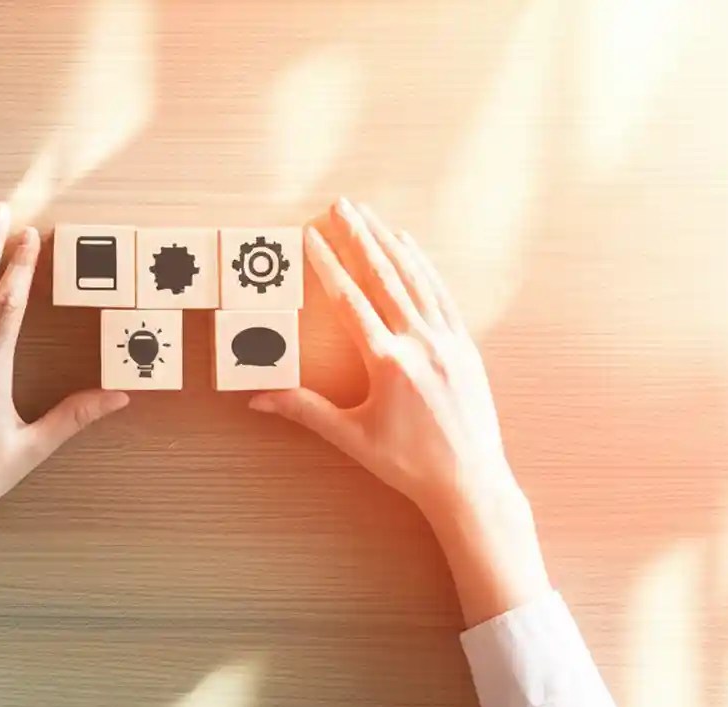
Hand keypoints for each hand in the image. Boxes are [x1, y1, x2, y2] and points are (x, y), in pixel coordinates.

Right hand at [251, 199, 512, 514]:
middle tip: (341, 204)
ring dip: (390, 242)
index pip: (350, 302)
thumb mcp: (351, 437)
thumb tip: (257, 397)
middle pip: (384, 277)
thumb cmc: (408, 464)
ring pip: (415, 279)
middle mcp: (420, 343)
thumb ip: (304, 409)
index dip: (328, 265)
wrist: (469, 481)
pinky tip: (410, 246)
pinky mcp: (465, 345)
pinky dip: (423, 266)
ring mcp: (447, 341)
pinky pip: (441, 294)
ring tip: (370, 214)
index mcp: (389, 364)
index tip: (311, 236)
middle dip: (360, 237)